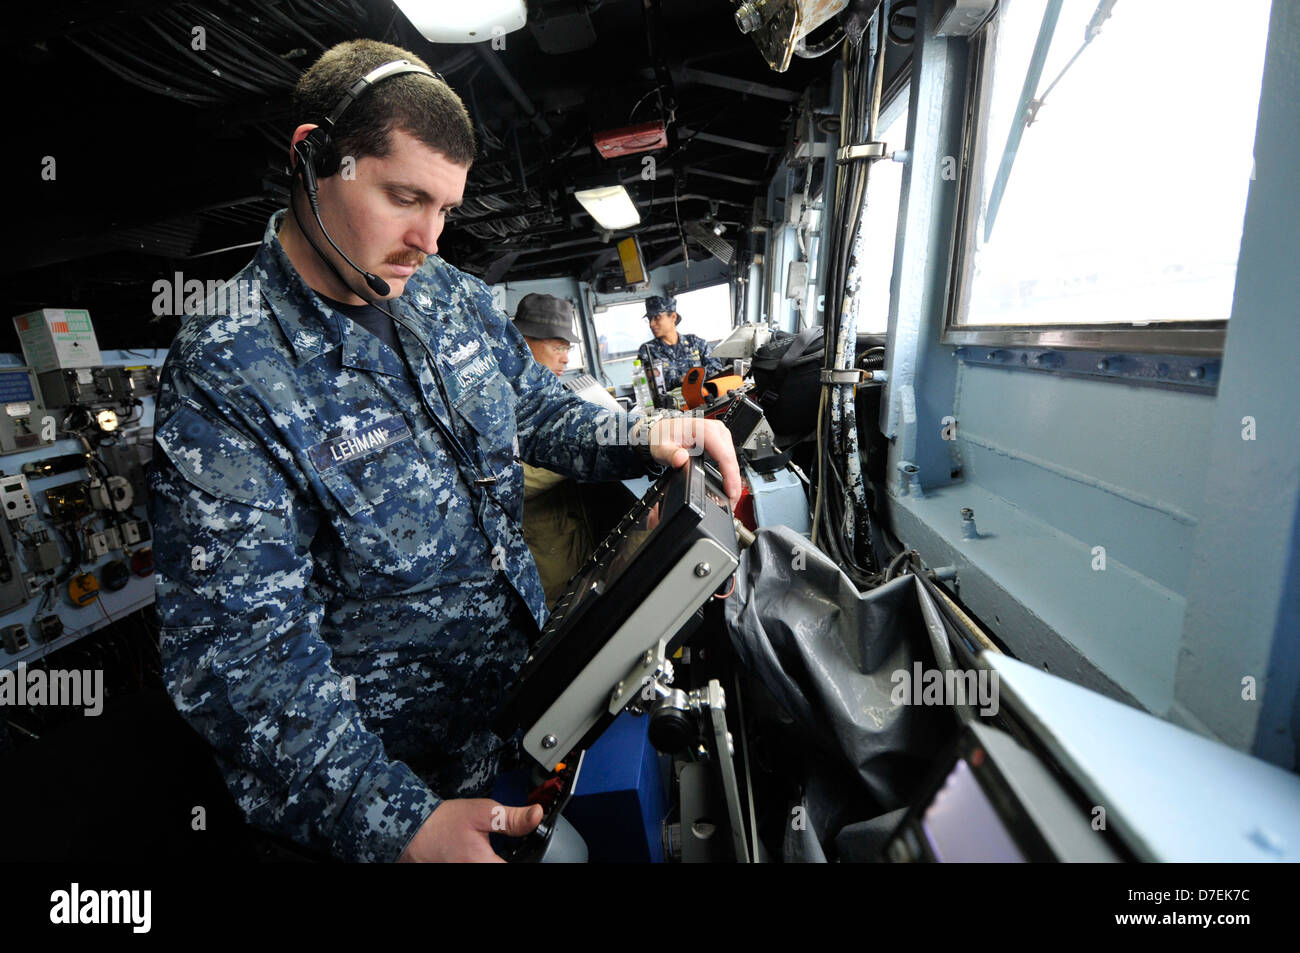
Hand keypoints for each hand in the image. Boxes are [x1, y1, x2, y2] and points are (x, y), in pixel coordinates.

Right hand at [397, 798, 543, 862]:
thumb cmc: (442, 823)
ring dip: (496, 859)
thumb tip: (536, 815)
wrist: (410, 831)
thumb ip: (512, 819)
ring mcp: (462, 876)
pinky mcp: (457, 873)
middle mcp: (474, 874)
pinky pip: (480, 868)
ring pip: (492, 868)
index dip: (528, 858)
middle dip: (509, 857)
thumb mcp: (482, 813)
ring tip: (492, 851)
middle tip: (508, 848)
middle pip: (502, 868)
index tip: (528, 849)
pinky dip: (486, 861)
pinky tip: (482, 854)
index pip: (520, 868)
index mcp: (485, 866)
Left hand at [648, 417, 741, 511]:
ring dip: (734, 479)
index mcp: (704, 429)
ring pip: (733, 460)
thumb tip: (681, 460)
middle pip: (731, 459)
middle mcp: (715, 429)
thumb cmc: (663, 437)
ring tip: (731, 497)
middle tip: (731, 501)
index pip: (723, 455)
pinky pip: (730, 458)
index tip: (730, 493)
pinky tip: (728, 484)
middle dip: (734, 482)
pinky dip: (730, 473)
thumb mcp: (662, 447)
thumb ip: (670, 455)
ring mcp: (720, 434)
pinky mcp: (721, 440)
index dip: (730, 476)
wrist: (663, 432)